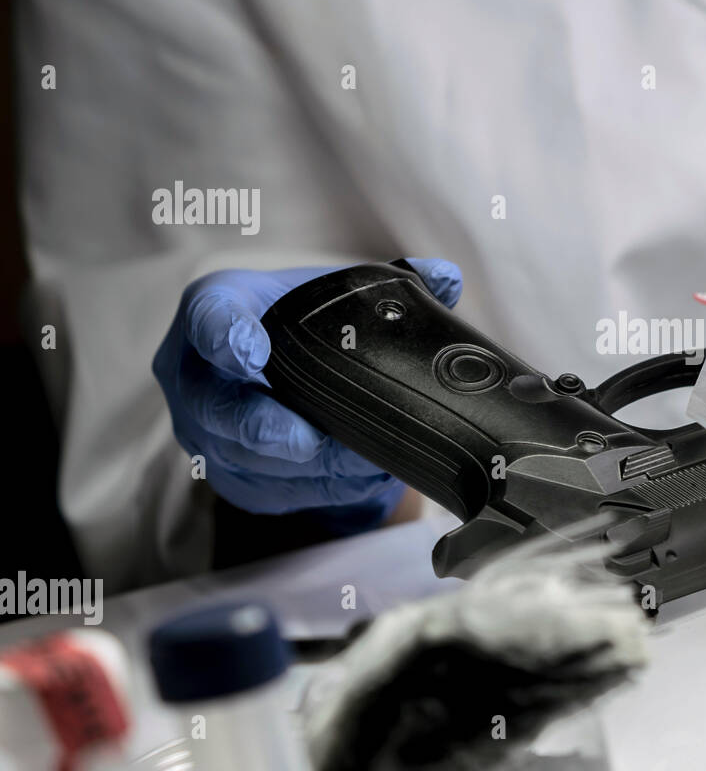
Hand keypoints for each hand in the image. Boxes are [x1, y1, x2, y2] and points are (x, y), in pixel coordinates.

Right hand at [153, 258, 461, 525]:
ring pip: (244, 460)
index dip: (224, 336)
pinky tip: (358, 479)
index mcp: (217, 307)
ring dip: (304, 468)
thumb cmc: (302, 319)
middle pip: (215, 407)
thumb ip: (386, 285)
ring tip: (361, 462)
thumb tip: (445, 278)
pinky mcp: (231, 476)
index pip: (208, 317)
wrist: (276, 363)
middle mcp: (195, 373)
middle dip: (260, 427)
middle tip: (306, 440)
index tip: (251, 351)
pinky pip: (269, 492)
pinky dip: (317, 489)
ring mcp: (205, 431)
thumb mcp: (333, 292)